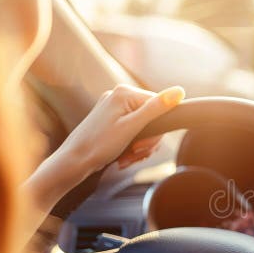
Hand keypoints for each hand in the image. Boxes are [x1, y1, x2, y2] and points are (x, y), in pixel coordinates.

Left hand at [57, 84, 184, 175]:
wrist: (74, 161)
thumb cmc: (99, 145)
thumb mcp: (132, 127)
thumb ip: (157, 108)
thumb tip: (179, 91)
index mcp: (125, 93)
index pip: (160, 106)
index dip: (158, 129)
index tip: (145, 145)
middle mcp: (119, 96)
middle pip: (152, 118)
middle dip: (148, 141)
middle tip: (135, 153)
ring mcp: (114, 108)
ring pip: (144, 128)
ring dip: (140, 147)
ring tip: (128, 157)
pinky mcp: (112, 120)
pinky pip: (133, 132)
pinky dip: (132, 146)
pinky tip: (124, 156)